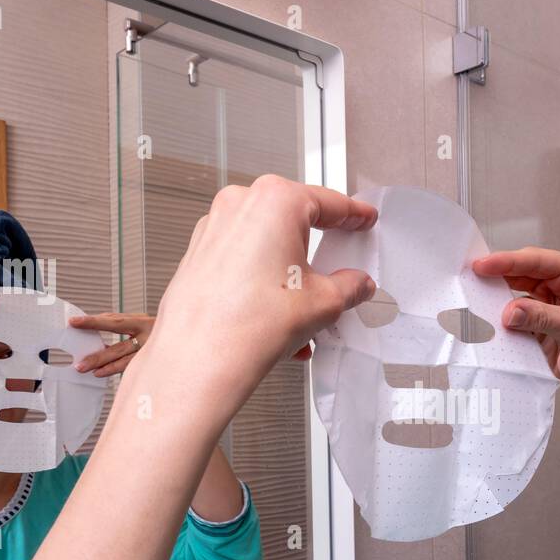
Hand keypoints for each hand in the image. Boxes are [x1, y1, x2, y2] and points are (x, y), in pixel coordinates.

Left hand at [68, 313, 155, 376]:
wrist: (189, 335)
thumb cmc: (161, 328)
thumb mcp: (142, 321)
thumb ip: (122, 324)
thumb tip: (99, 326)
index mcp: (142, 322)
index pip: (114, 321)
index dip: (94, 322)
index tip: (74, 322)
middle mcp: (148, 337)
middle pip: (119, 347)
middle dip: (97, 355)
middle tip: (79, 363)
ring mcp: (152, 351)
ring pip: (125, 361)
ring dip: (105, 366)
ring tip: (88, 370)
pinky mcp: (153, 362)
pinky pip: (131, 367)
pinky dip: (116, 369)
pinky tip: (103, 373)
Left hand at [145, 175, 377, 400]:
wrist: (201, 357)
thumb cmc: (249, 323)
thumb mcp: (324, 303)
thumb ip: (349, 287)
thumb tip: (355, 285)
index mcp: (275, 201)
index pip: (328, 202)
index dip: (353, 214)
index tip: (362, 218)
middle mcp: (240, 206)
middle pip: (293, 222)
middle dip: (317, 252)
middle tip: (336, 270)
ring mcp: (214, 228)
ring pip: (267, 245)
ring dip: (290, 276)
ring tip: (303, 311)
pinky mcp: (198, 254)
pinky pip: (244, 261)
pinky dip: (264, 283)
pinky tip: (276, 317)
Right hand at [472, 247, 559, 400]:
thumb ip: (542, 317)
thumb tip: (511, 312)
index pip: (536, 261)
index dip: (508, 262)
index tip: (484, 264)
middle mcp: (558, 285)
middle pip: (522, 274)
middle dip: (498, 275)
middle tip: (473, 276)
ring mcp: (547, 304)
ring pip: (516, 295)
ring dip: (498, 299)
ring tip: (477, 298)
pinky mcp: (538, 324)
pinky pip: (517, 319)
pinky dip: (504, 322)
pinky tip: (490, 321)